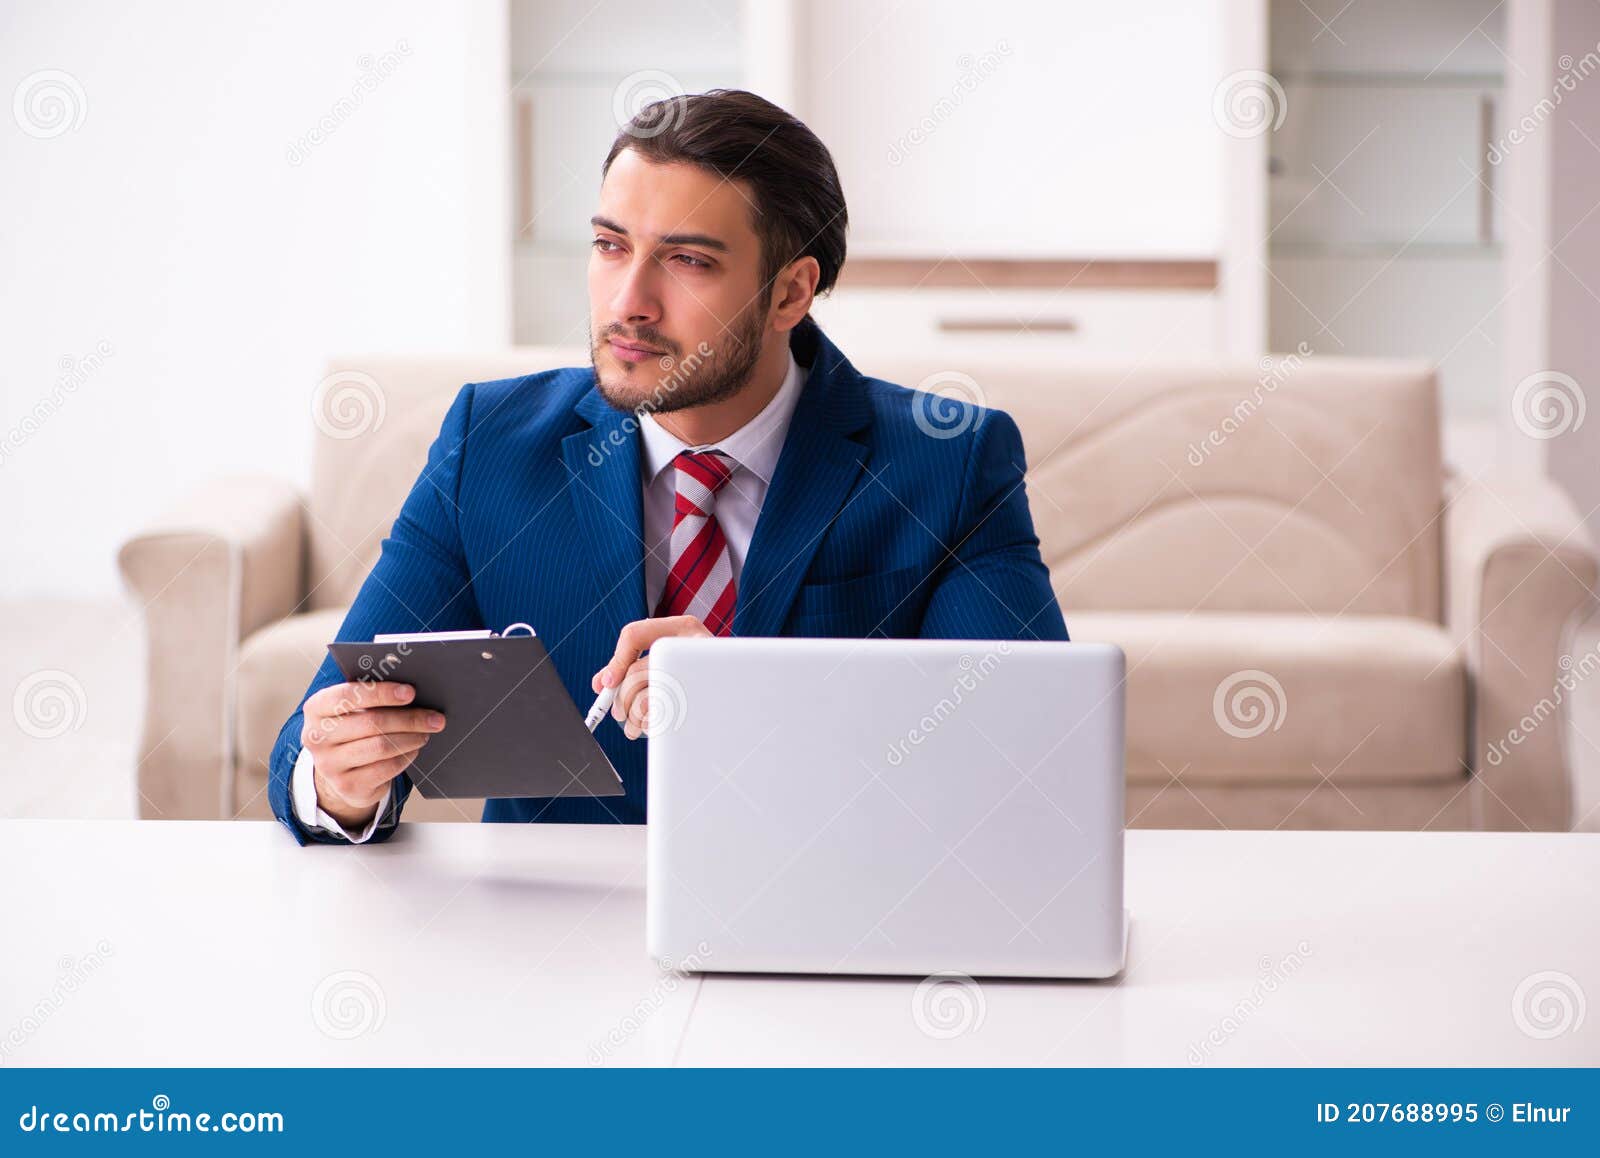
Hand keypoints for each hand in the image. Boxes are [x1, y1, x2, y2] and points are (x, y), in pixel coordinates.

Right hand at [301, 680, 445, 829]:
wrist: (339, 769)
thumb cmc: (352, 728)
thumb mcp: (352, 709)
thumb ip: (371, 696)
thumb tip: (410, 691)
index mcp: (316, 709)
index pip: (348, 696)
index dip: (382, 693)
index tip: (411, 692)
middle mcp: (317, 737)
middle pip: (371, 723)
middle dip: (409, 718)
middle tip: (434, 717)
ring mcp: (329, 764)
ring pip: (381, 746)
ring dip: (411, 738)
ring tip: (426, 732)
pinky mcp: (347, 785)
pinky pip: (386, 768)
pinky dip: (406, 756)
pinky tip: (414, 749)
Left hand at [592, 615, 712, 739]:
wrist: (749, 696)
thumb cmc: (706, 680)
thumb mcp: (672, 662)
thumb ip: (637, 664)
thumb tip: (603, 681)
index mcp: (683, 628)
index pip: (633, 634)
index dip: (614, 661)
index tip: (606, 684)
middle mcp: (693, 644)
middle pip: (637, 671)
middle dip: (622, 698)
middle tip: (618, 713)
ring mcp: (701, 672)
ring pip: (647, 696)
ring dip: (634, 716)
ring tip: (636, 726)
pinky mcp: (706, 700)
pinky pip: (662, 716)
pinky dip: (650, 726)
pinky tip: (655, 728)